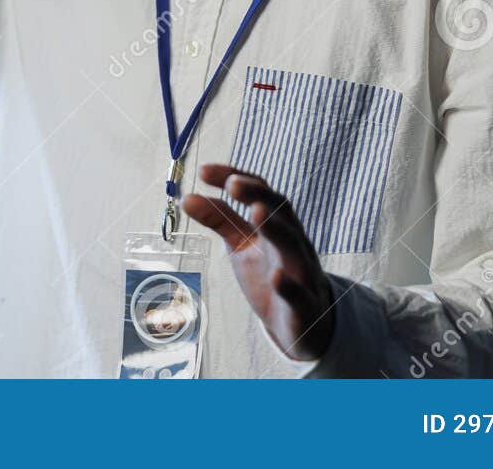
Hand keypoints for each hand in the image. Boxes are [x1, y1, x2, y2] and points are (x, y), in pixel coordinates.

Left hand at [181, 163, 334, 361]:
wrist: (303, 321)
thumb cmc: (269, 273)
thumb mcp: (241, 243)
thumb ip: (219, 219)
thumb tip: (187, 198)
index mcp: (276, 224)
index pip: (260, 193)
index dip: (235, 178)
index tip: (204, 171)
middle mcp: (292, 242)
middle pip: (281, 212)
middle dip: (258, 195)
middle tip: (233, 184)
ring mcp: (302, 272)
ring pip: (294, 246)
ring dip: (275, 228)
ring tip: (255, 212)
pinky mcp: (304, 306)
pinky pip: (299, 294)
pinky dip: (289, 285)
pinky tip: (276, 277)